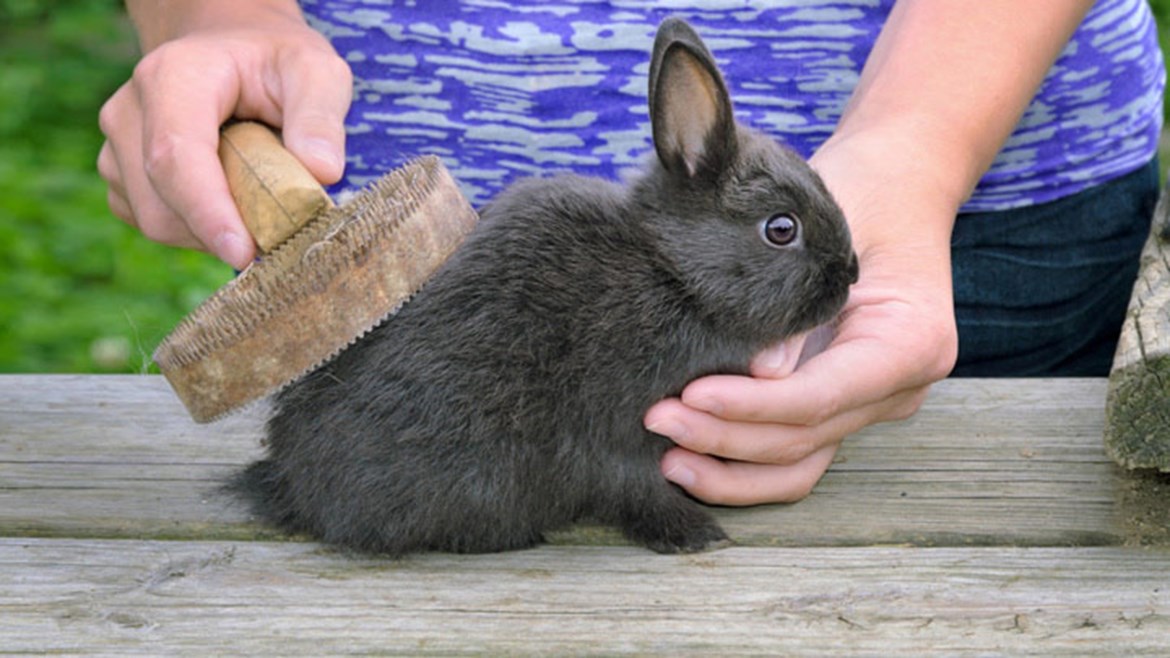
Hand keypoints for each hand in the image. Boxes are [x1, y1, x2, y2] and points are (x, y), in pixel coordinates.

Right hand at [97, 1, 351, 268]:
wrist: (233, 50)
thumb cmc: (276, 62)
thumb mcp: (316, 72)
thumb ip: (321, 117)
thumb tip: (322, 173)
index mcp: (173, 77)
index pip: (176, 156)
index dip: (207, 212)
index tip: (245, 253)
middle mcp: (129, 110)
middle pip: (162, 203)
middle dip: (221, 232)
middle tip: (281, 228)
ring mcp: (117, 146)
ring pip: (156, 222)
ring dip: (212, 232)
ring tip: (257, 197)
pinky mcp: (122, 176)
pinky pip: (156, 224)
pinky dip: (198, 231)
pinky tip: (231, 202)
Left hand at [645, 136, 959, 505]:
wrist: (892, 187)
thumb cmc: (859, 194)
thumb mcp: (829, 229)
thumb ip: (797, 302)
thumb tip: (760, 371)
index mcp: (911, 341)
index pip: (823, 394)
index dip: (753, 404)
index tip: (691, 395)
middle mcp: (897, 388)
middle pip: (805, 437)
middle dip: (726, 436)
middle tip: (657, 418)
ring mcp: (867, 406)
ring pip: (798, 466)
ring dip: (730, 470)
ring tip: (666, 459)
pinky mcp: (835, 409)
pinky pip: (791, 455)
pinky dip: (742, 467)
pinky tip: (690, 460)